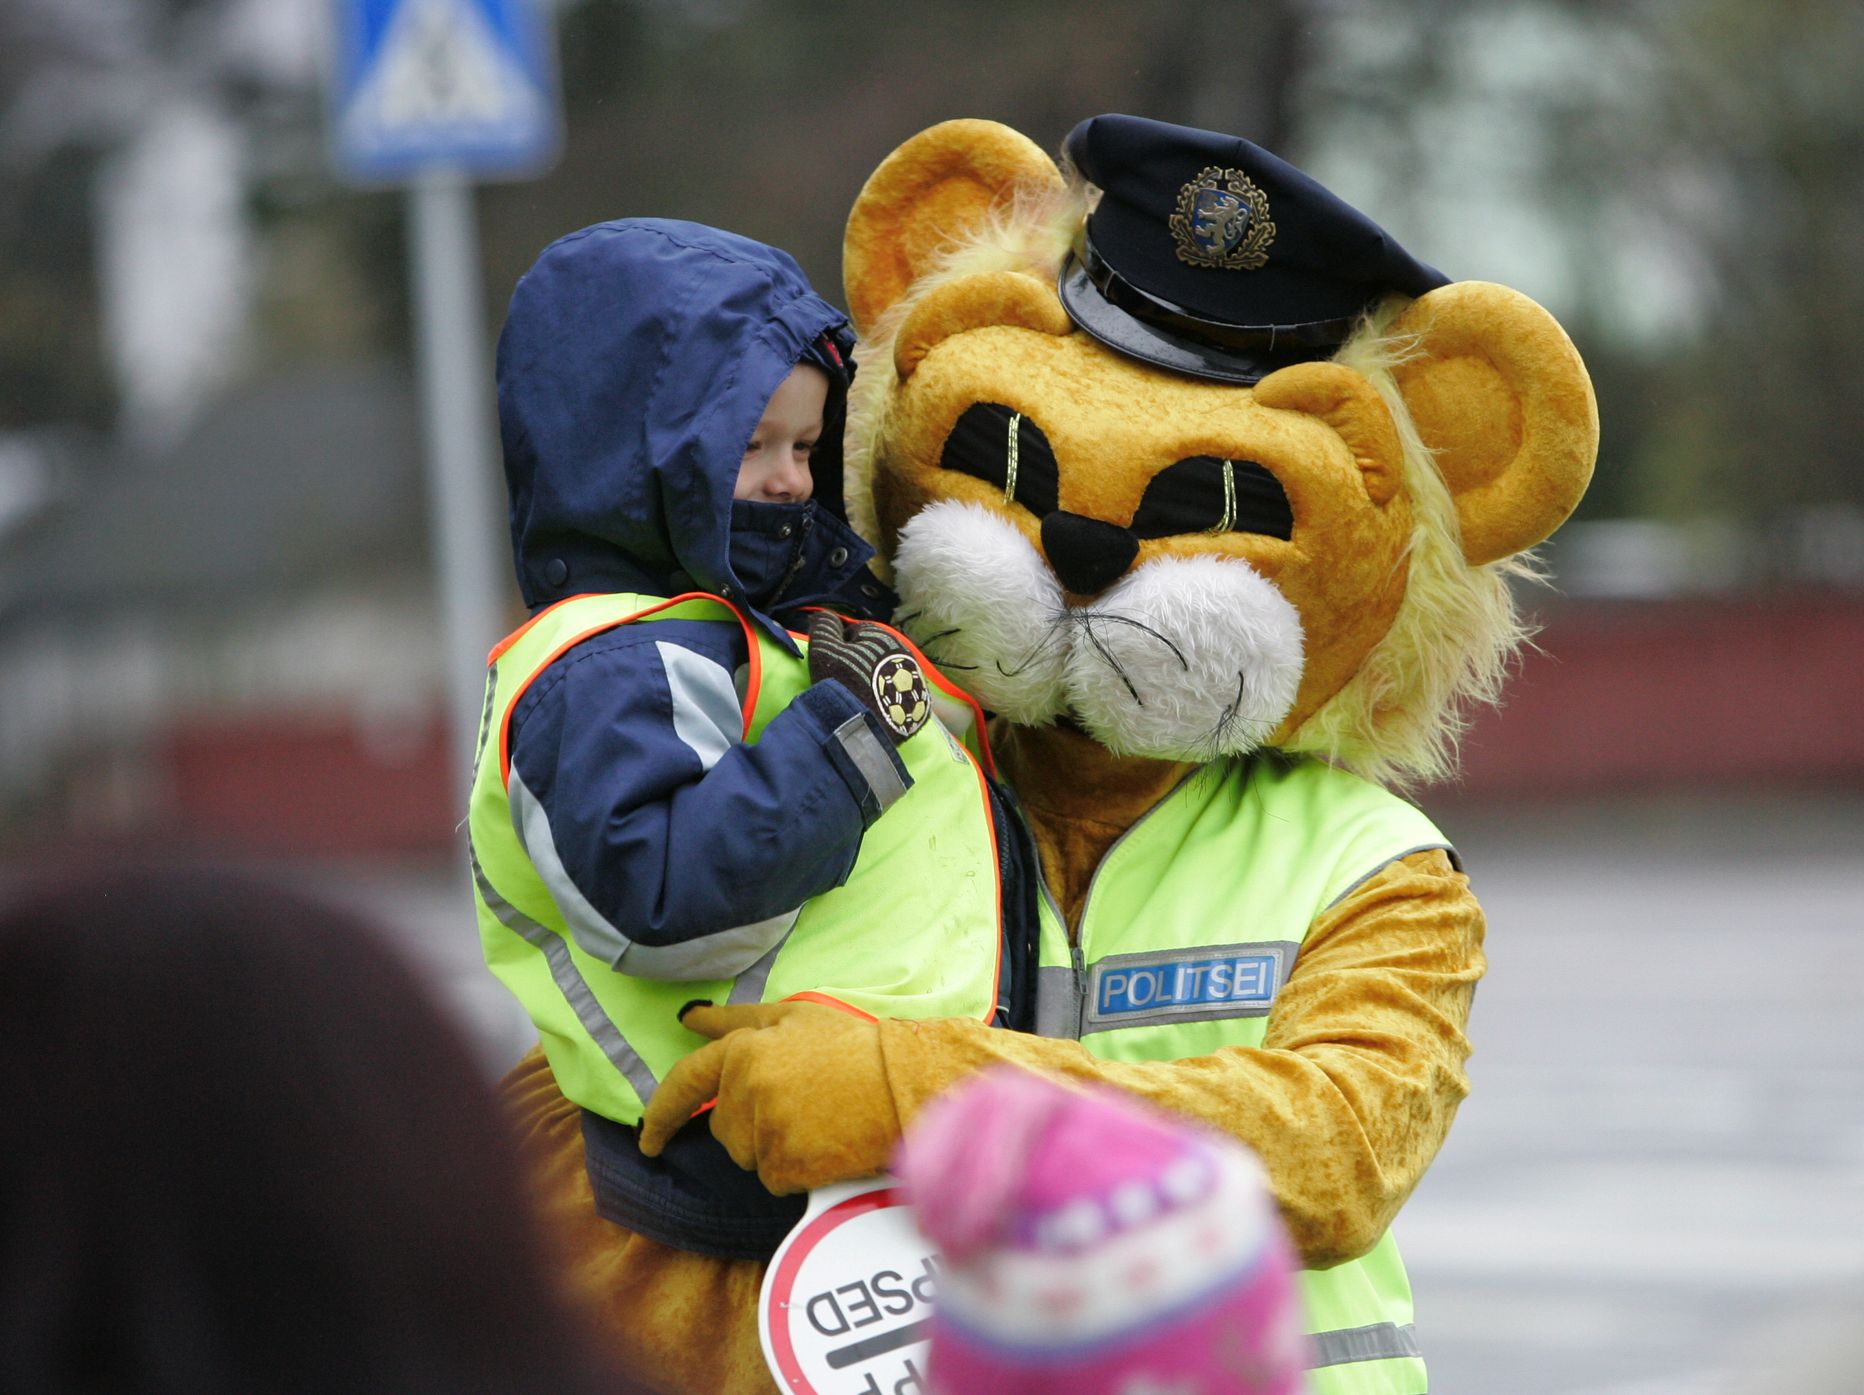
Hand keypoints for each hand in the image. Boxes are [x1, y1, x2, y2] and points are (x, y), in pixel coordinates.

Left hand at [638, 1001, 901, 1193]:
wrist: (900, 1084)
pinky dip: (793, 1168)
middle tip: (800, 1100)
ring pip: (748, 1153)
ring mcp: (764, 1131)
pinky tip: (823, 1143)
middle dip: (750, 1120)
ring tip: (816, 1118)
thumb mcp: (793, 1017)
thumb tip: (688, 1018)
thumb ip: (734, 1019)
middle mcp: (745, 1091)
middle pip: (724, 1127)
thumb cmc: (849, 1046)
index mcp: (742, 1051)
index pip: (685, 1085)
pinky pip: (773, 1176)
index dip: (661, 1114)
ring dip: (772, 1144)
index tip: (649, 1139)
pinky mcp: (785, 1166)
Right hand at [805, 612, 929, 742]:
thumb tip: (824, 615)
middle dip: (860, 662)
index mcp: (882, 636)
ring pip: (886, 673)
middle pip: (874, 652)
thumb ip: (823, 627)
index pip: (855, 632)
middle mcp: (904, 652)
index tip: (833, 665)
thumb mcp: (825, 650)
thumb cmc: (843, 683)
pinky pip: (897, 694)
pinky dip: (886, 698)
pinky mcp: (919, 704)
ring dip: (875, 680)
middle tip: (845, 682)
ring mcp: (914, 679)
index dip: (840, 646)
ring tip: (860, 698)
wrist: (868, 727)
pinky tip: (875, 710)